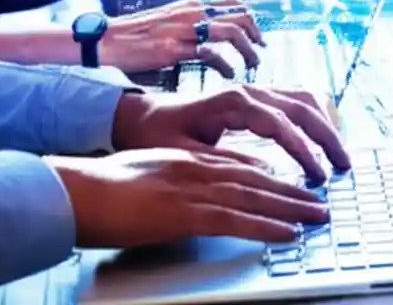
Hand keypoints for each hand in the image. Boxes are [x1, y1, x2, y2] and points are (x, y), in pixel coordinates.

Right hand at [49, 149, 327, 246]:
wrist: (74, 191)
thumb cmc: (101, 188)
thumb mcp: (149, 173)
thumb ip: (180, 177)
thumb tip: (202, 192)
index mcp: (188, 159)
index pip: (241, 166)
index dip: (272, 176)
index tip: (294, 184)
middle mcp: (197, 169)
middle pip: (257, 179)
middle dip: (292, 191)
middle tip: (319, 202)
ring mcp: (192, 190)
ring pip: (254, 197)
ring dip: (290, 208)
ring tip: (316, 217)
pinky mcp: (184, 213)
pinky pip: (235, 220)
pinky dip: (265, 227)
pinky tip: (287, 234)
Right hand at [100, 0, 265, 76]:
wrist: (106, 41)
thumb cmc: (136, 35)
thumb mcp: (169, 20)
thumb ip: (191, 23)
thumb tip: (213, 34)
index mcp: (192, 5)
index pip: (234, 4)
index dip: (251, 20)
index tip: (257, 36)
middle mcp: (192, 13)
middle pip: (240, 15)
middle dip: (256, 34)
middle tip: (260, 50)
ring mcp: (184, 30)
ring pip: (232, 32)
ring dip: (248, 50)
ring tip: (252, 64)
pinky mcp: (175, 49)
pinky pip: (211, 54)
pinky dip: (226, 65)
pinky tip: (229, 74)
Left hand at [112, 88, 351, 182]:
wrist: (142, 115)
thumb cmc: (158, 134)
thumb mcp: (184, 154)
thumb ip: (224, 161)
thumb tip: (266, 171)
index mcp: (233, 101)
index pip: (280, 123)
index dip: (302, 150)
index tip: (317, 175)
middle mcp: (249, 90)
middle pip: (302, 106)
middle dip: (326, 136)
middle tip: (343, 166)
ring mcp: (256, 91)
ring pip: (304, 100)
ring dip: (325, 126)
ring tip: (339, 155)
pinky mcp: (257, 98)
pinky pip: (296, 102)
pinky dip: (315, 119)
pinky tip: (322, 139)